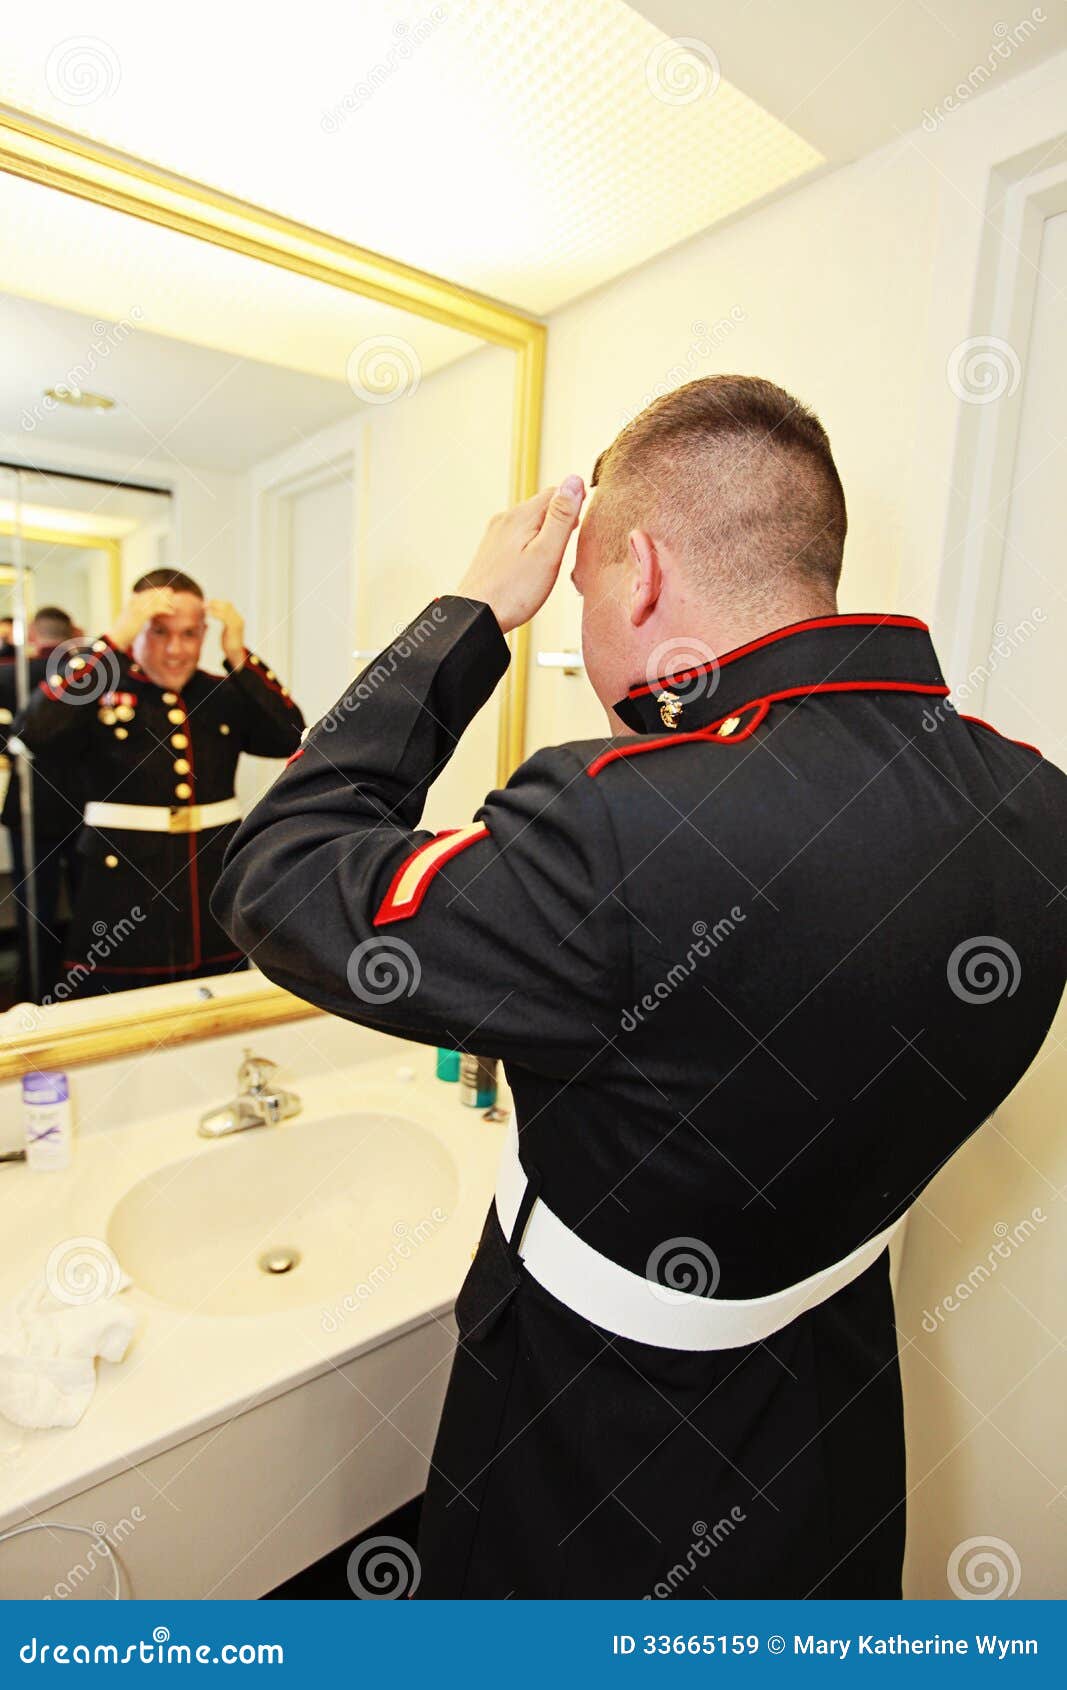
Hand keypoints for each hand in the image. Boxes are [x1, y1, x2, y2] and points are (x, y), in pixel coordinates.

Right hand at [107, 586, 177, 651]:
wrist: (117, 637)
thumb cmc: (123, 630)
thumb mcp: (128, 618)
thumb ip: (133, 611)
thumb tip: (137, 606)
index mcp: (131, 602)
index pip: (145, 593)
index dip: (155, 590)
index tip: (163, 589)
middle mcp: (134, 603)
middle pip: (150, 594)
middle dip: (161, 592)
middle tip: (171, 591)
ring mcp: (137, 608)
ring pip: (155, 600)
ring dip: (165, 600)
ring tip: (173, 602)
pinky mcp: (142, 615)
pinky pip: (157, 609)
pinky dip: (165, 609)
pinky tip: (172, 612)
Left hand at [206, 598, 245, 666]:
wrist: (235, 653)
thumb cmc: (229, 643)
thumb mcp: (227, 629)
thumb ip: (224, 620)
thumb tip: (214, 614)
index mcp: (237, 618)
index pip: (228, 605)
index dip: (218, 602)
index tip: (208, 603)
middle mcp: (238, 618)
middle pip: (227, 605)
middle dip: (215, 603)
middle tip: (204, 604)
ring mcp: (237, 622)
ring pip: (225, 609)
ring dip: (213, 607)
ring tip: (204, 608)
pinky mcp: (233, 627)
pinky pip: (223, 616)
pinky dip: (215, 614)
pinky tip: (208, 614)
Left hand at [457, 476, 585, 634]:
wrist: (476, 616)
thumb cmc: (514, 592)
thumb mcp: (547, 553)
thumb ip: (561, 517)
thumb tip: (573, 481)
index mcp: (521, 516)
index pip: (555, 492)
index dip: (574, 503)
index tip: (582, 523)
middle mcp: (505, 520)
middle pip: (542, 506)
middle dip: (560, 518)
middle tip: (571, 542)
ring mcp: (496, 535)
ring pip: (530, 521)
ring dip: (546, 531)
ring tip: (554, 556)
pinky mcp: (491, 550)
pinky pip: (518, 536)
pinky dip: (531, 543)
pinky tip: (534, 564)